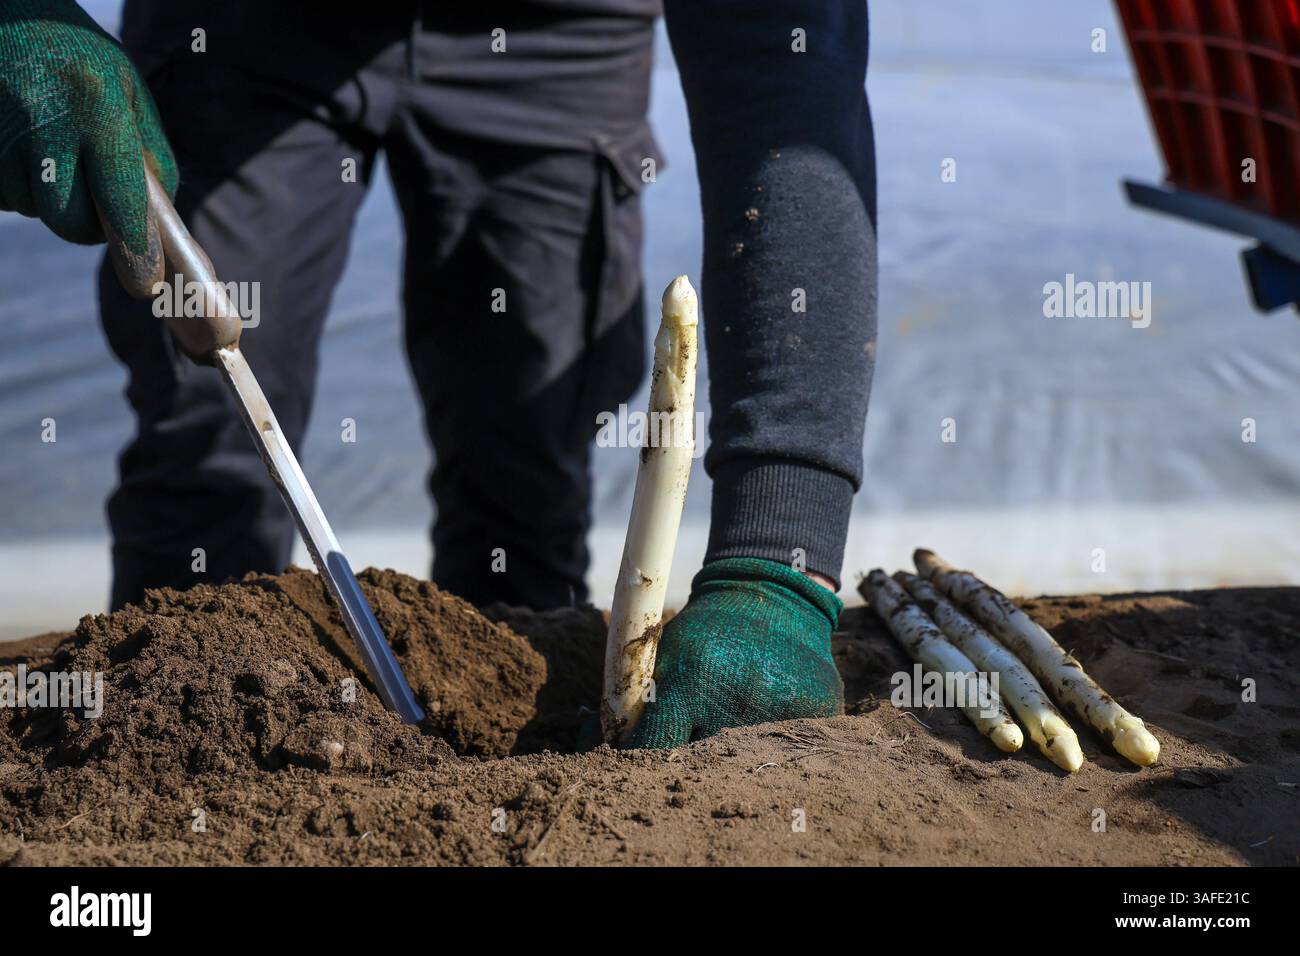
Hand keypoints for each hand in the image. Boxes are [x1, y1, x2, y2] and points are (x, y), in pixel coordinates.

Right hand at [0, 0, 176, 293]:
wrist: (6, 18)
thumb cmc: (81, 59)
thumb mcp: (129, 92)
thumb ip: (150, 157)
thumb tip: (162, 229)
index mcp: (98, 106)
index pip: (121, 201)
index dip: (135, 249)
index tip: (147, 283)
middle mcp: (45, 122)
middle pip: (70, 223)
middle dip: (89, 226)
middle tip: (96, 197)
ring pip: (33, 210)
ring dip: (49, 197)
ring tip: (51, 146)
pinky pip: (4, 194)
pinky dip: (18, 184)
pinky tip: (22, 144)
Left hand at [625, 557, 843, 748]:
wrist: (776, 597)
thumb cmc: (706, 630)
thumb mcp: (664, 652)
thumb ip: (633, 700)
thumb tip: (592, 743)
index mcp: (695, 679)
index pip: (652, 748)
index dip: (635, 759)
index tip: (626, 761)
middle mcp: (740, 698)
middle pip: (696, 766)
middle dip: (681, 764)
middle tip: (681, 747)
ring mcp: (784, 710)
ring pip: (743, 763)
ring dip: (728, 755)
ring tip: (728, 726)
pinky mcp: (819, 714)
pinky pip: (785, 749)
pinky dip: (769, 743)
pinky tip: (765, 716)